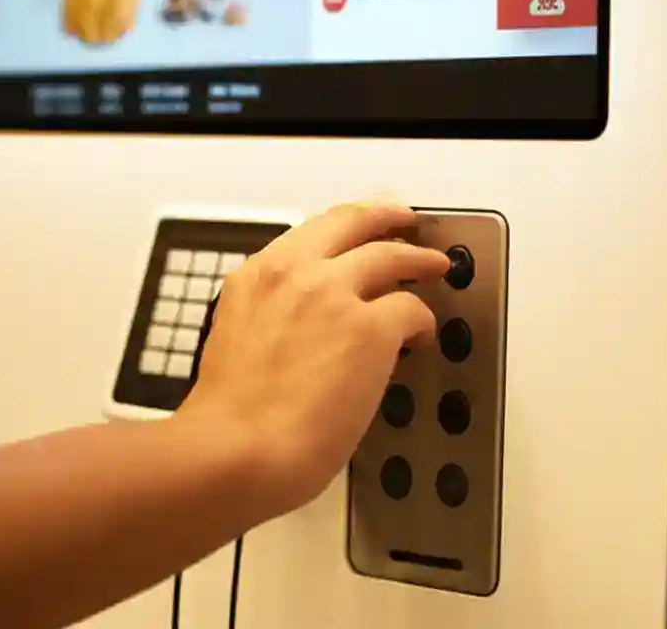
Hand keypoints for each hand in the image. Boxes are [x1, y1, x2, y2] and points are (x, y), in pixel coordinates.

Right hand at [177, 202, 450, 516]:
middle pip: (353, 222)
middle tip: (405, 223)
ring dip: (419, 259)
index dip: (344, 227)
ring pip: (391, 255)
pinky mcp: (371, 328)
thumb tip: (304, 327)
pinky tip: (422, 337)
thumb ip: (271, 317)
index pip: (310, 233)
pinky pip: (412, 309)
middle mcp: (294, 273)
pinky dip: (422, 321)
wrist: (237, 450)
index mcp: (257, 278)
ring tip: (435, 265)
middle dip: (386, 217)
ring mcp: (334, 295)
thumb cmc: (231, 417)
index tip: (358, 227)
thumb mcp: (237, 340)